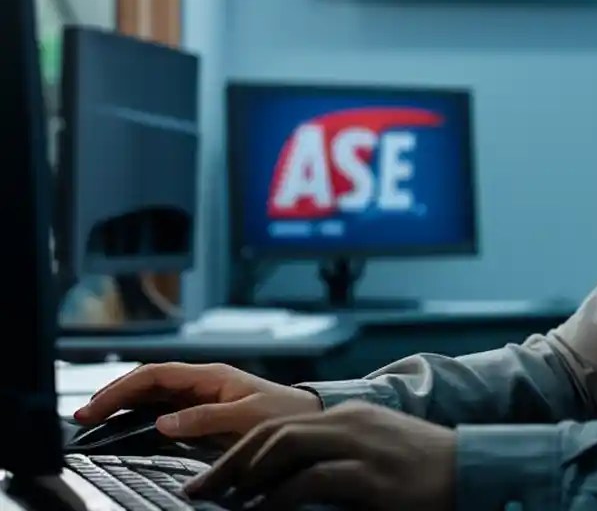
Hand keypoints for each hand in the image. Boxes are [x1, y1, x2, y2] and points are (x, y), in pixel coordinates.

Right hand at [73, 363, 321, 441]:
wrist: (310, 420)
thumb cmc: (286, 414)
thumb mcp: (247, 416)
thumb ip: (206, 418)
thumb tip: (164, 423)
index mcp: (211, 375)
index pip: (156, 374)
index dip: (123, 388)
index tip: (97, 406)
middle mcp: (203, 381)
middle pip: (148, 382)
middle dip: (114, 394)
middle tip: (83, 415)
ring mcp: (203, 394)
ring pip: (153, 394)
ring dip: (124, 404)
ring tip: (95, 418)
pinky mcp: (206, 410)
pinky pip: (165, 408)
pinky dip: (141, 414)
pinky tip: (125, 424)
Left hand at [183, 400, 456, 510]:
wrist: (479, 470)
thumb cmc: (431, 471)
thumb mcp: (381, 452)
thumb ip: (339, 457)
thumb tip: (292, 483)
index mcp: (350, 415)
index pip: (280, 423)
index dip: (239, 449)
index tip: (212, 476)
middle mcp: (351, 423)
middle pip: (272, 432)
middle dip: (230, 462)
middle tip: (200, 490)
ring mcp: (361, 447)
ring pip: (284, 447)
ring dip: (244, 476)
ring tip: (221, 502)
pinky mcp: (373, 477)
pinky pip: (311, 481)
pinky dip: (278, 498)